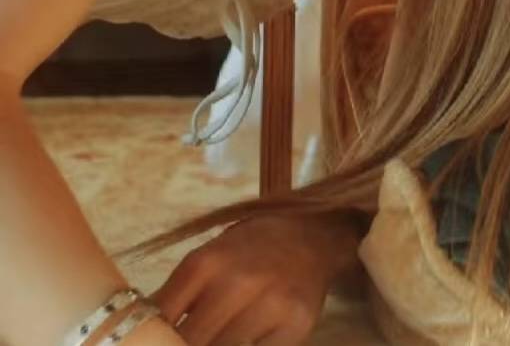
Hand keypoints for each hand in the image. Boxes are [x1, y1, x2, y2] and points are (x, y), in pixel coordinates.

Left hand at [152, 211, 363, 345]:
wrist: (314, 237)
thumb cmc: (248, 252)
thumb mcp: (208, 259)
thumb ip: (174, 298)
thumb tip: (132, 337)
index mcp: (205, 263)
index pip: (155, 322)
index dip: (144, 342)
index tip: (143, 345)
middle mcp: (238, 282)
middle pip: (188, 344)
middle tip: (183, 343)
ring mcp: (270, 305)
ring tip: (213, 338)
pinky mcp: (295, 327)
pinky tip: (239, 343)